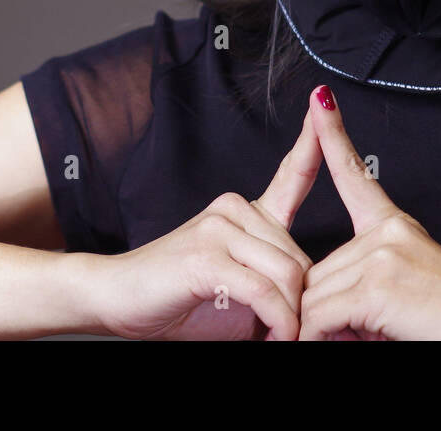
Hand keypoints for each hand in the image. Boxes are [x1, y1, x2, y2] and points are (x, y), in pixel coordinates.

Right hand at [89, 106, 322, 339]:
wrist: (115, 301)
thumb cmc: (179, 301)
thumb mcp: (238, 293)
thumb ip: (274, 288)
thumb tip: (310, 310)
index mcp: (246, 213)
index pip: (291, 173)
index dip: (315, 141)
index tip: (325, 102)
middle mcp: (235, 210)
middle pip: (301, 259)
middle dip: (302, 304)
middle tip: (291, 335)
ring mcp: (219, 228)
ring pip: (287, 276)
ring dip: (291, 320)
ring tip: (280, 339)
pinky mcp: (206, 255)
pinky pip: (264, 292)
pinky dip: (276, 322)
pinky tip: (273, 335)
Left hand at [299, 84, 440, 340]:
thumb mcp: (406, 289)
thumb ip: (362, 284)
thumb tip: (317, 306)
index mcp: (394, 226)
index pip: (356, 174)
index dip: (332, 134)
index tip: (319, 97)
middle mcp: (387, 231)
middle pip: (316, 274)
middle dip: (328, 313)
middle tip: (373, 329)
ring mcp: (382, 254)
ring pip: (313, 299)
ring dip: (329, 331)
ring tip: (379, 334)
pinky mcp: (377, 285)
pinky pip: (320, 319)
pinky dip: (322, 340)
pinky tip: (361, 341)